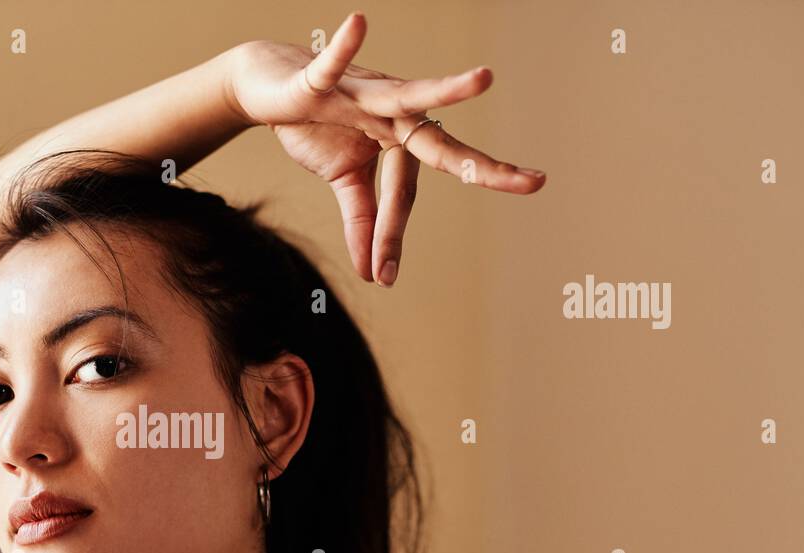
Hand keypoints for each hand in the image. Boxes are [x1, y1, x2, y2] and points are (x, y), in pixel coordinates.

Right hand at [226, 12, 546, 285]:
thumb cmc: (315, 126)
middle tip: (534, 183)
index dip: (393, 236)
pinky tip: (358, 23)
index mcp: (398, 140)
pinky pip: (334, 65)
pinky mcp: (325, 79)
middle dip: (483, 167)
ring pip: (408, 96)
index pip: (403, 195)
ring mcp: (363, 93)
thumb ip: (362, 220)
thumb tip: (372, 272)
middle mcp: (392, 113)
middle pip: (438, 145)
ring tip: (484, 79)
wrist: (269, 87)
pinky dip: (344, 46)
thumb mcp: (342, 179)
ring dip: (446, 89)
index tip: (387, 277)